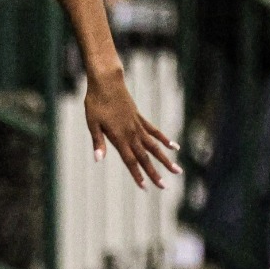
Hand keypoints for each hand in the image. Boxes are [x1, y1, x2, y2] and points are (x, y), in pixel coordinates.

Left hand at [84, 68, 180, 188]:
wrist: (107, 81)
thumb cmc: (96, 102)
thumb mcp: (92, 123)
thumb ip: (98, 141)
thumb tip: (98, 159)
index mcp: (119, 137)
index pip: (130, 160)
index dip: (137, 175)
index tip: (146, 187)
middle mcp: (131, 133)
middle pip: (145, 157)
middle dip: (155, 173)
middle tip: (165, 187)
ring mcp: (137, 125)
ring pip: (154, 146)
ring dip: (165, 159)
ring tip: (177, 170)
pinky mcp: (139, 117)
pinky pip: (154, 131)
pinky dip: (164, 140)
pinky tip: (174, 147)